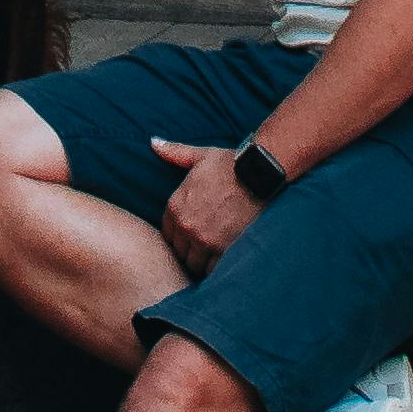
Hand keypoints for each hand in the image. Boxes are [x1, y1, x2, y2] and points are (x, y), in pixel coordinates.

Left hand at [153, 141, 265, 266]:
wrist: (259, 172)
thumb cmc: (230, 163)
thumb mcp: (199, 157)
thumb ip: (174, 153)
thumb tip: (153, 142)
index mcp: (176, 206)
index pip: (168, 235)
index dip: (180, 235)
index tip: (192, 233)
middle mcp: (186, 225)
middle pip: (180, 252)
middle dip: (191, 250)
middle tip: (205, 245)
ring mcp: (204, 239)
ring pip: (195, 264)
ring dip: (203, 260)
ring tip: (215, 253)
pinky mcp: (224, 249)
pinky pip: (213, 269)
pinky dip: (218, 267)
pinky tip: (225, 258)